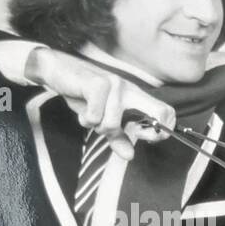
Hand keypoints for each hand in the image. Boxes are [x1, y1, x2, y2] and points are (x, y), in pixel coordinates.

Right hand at [25, 48, 174, 161]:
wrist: (57, 69)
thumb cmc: (83, 93)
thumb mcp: (103, 118)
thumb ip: (118, 136)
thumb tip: (129, 155)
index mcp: (137, 96)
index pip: (167, 112)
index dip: (162, 131)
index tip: (143, 137)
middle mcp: (131, 89)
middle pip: (160, 113)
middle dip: (144, 132)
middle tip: (120, 132)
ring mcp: (116, 85)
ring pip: (113, 125)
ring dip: (97, 127)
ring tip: (90, 116)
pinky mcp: (98, 84)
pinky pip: (96, 117)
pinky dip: (86, 119)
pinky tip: (82, 108)